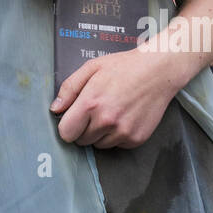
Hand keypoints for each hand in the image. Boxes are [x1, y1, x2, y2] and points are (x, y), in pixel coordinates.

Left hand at [52, 45, 181, 148]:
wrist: (158, 71)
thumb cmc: (123, 67)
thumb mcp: (91, 68)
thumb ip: (69, 89)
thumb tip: (55, 109)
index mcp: (91, 103)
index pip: (66, 133)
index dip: (67, 125)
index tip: (73, 117)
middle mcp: (107, 121)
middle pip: (81, 141)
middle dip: (84, 128)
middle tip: (96, 110)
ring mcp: (123, 132)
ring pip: (98, 145)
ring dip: (100, 133)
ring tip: (112, 111)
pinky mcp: (136, 139)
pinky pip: (116, 145)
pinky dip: (116, 135)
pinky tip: (124, 116)